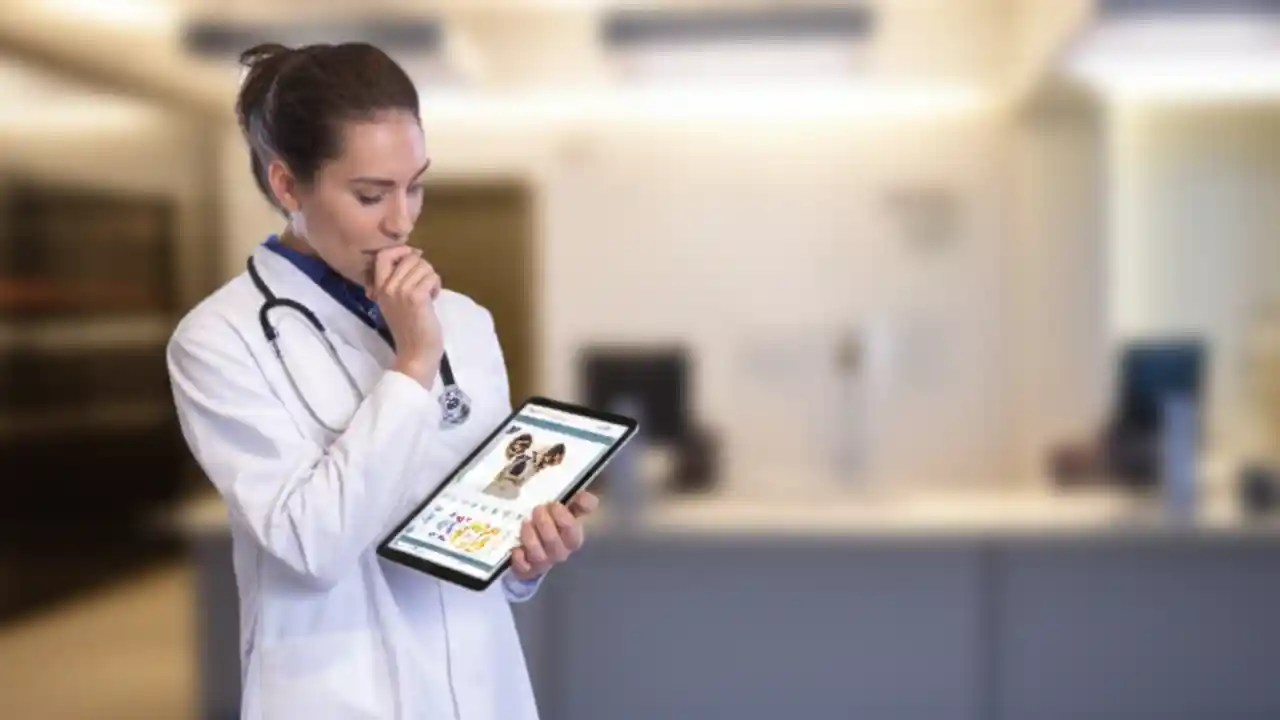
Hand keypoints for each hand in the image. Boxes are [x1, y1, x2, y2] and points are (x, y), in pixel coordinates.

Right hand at [368, 246, 441, 388]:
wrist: (415, 353)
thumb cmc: (409, 329)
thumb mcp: (395, 302)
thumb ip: (397, 281)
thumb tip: (413, 255)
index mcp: (379, 288)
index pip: (382, 255)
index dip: (400, 250)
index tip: (413, 258)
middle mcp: (387, 287)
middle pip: (410, 257)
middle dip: (423, 268)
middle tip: (424, 287)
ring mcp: (400, 291)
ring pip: (423, 265)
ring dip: (431, 278)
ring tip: (428, 294)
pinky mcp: (416, 297)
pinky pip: (432, 277)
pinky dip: (436, 286)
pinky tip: (433, 299)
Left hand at [510, 491, 599, 581]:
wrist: (540, 543)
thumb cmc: (556, 523)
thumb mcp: (569, 511)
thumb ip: (580, 503)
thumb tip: (585, 497)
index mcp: (573, 538)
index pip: (572, 530)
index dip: (562, 517)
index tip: (554, 504)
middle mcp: (560, 553)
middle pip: (553, 542)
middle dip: (543, 523)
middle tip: (537, 509)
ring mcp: (543, 562)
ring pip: (538, 555)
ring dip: (530, 537)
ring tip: (525, 523)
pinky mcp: (527, 569)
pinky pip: (523, 568)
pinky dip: (518, 559)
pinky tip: (517, 547)